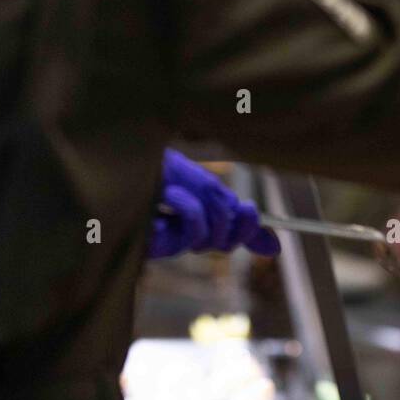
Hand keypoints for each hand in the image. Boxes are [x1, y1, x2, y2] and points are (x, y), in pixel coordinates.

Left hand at [148, 149, 279, 257]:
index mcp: (196, 216)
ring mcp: (167, 239)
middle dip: (232, 219)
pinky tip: (171, 194)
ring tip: (186, 188)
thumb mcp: (203, 185)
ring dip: (207, 209)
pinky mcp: (153, 243)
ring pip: (207, 238)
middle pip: (224, 241)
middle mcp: (182, 232)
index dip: (247, 228)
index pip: (231, 234)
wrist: (125, 153)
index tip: (250, 209)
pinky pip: (188, 232)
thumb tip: (275, 246)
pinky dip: (188, 209)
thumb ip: (233, 211)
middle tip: (228, 202)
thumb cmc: (158, 167)